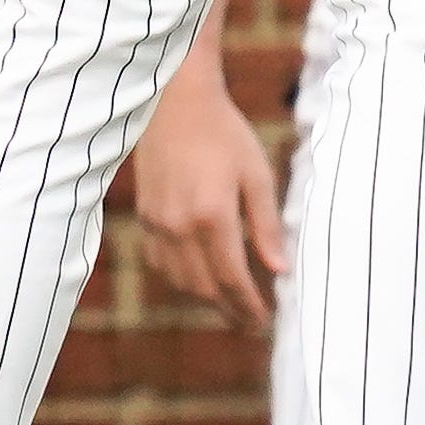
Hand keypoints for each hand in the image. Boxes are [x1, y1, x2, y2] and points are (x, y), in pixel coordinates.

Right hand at [131, 68, 287, 329]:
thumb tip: (280, 270)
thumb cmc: (224, 133)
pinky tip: (198, 276)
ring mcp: (157, 222)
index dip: (248, 306)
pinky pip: (160, 262)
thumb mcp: (257, 174)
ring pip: (179, 280)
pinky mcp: (144, 216)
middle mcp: (179, 225)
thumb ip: (266, 225)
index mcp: (212, 215)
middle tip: (250, 321)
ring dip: (204, 298)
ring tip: (228, 302)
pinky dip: (180, 277)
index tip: (263, 321)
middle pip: (203, 288)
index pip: (231, 279)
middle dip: (228, 310)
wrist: (176, 103)